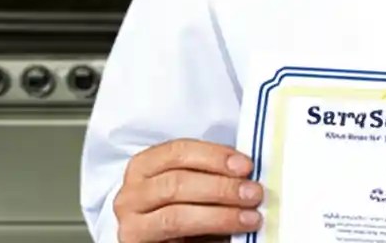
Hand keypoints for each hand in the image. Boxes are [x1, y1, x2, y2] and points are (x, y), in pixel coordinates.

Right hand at [112, 138, 263, 241]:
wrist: (160, 239)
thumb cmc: (178, 209)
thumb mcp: (190, 185)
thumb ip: (210, 176)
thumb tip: (247, 176)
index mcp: (143, 167)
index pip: (178, 152)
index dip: (214, 156)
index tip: (246, 166)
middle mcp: (131, 194)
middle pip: (177, 183)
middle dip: (221, 187)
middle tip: (253, 193)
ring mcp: (132, 224)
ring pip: (176, 216)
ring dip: (219, 216)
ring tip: (249, 218)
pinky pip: (176, 239)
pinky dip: (208, 236)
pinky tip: (230, 236)